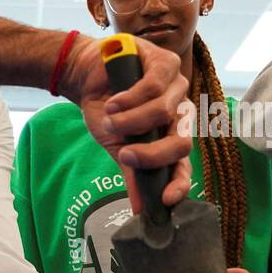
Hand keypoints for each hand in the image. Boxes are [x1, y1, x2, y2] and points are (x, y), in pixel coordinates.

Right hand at [57, 35, 192, 207]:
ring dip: (130, 121)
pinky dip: (129, 99)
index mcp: (172, 138)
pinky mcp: (166, 64)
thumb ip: (131, 172)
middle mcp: (181, 114)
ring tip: (109, 119)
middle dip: (152, 153)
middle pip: (183, 141)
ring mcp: (177, 87)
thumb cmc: (106, 111)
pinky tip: (114, 102)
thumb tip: (138, 208)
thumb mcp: (115, 146)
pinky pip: (153, 87)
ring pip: (164, 112)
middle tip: (124, 154)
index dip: (179, 183)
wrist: (86, 77)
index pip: (185, 165)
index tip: (164, 199)